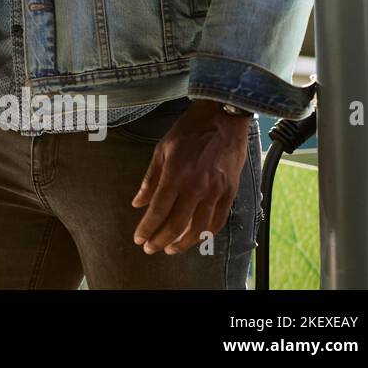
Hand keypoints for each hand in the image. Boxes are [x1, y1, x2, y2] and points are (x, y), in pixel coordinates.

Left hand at [131, 100, 252, 254]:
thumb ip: (150, 179)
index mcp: (176, 175)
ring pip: (199, 228)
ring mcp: (216, 192)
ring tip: (170, 248)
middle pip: (177, 224)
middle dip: (160, 240)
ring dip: (183, 243)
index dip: (147, 228)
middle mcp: (196, 187)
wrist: (223, 118)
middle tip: (150, 249)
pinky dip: (205, 234)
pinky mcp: (230, 193)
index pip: (158, 211)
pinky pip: (218, 221)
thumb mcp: (162, 150)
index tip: (138, 238)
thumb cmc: (189, 131)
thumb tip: (137, 202)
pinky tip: (195, 237)